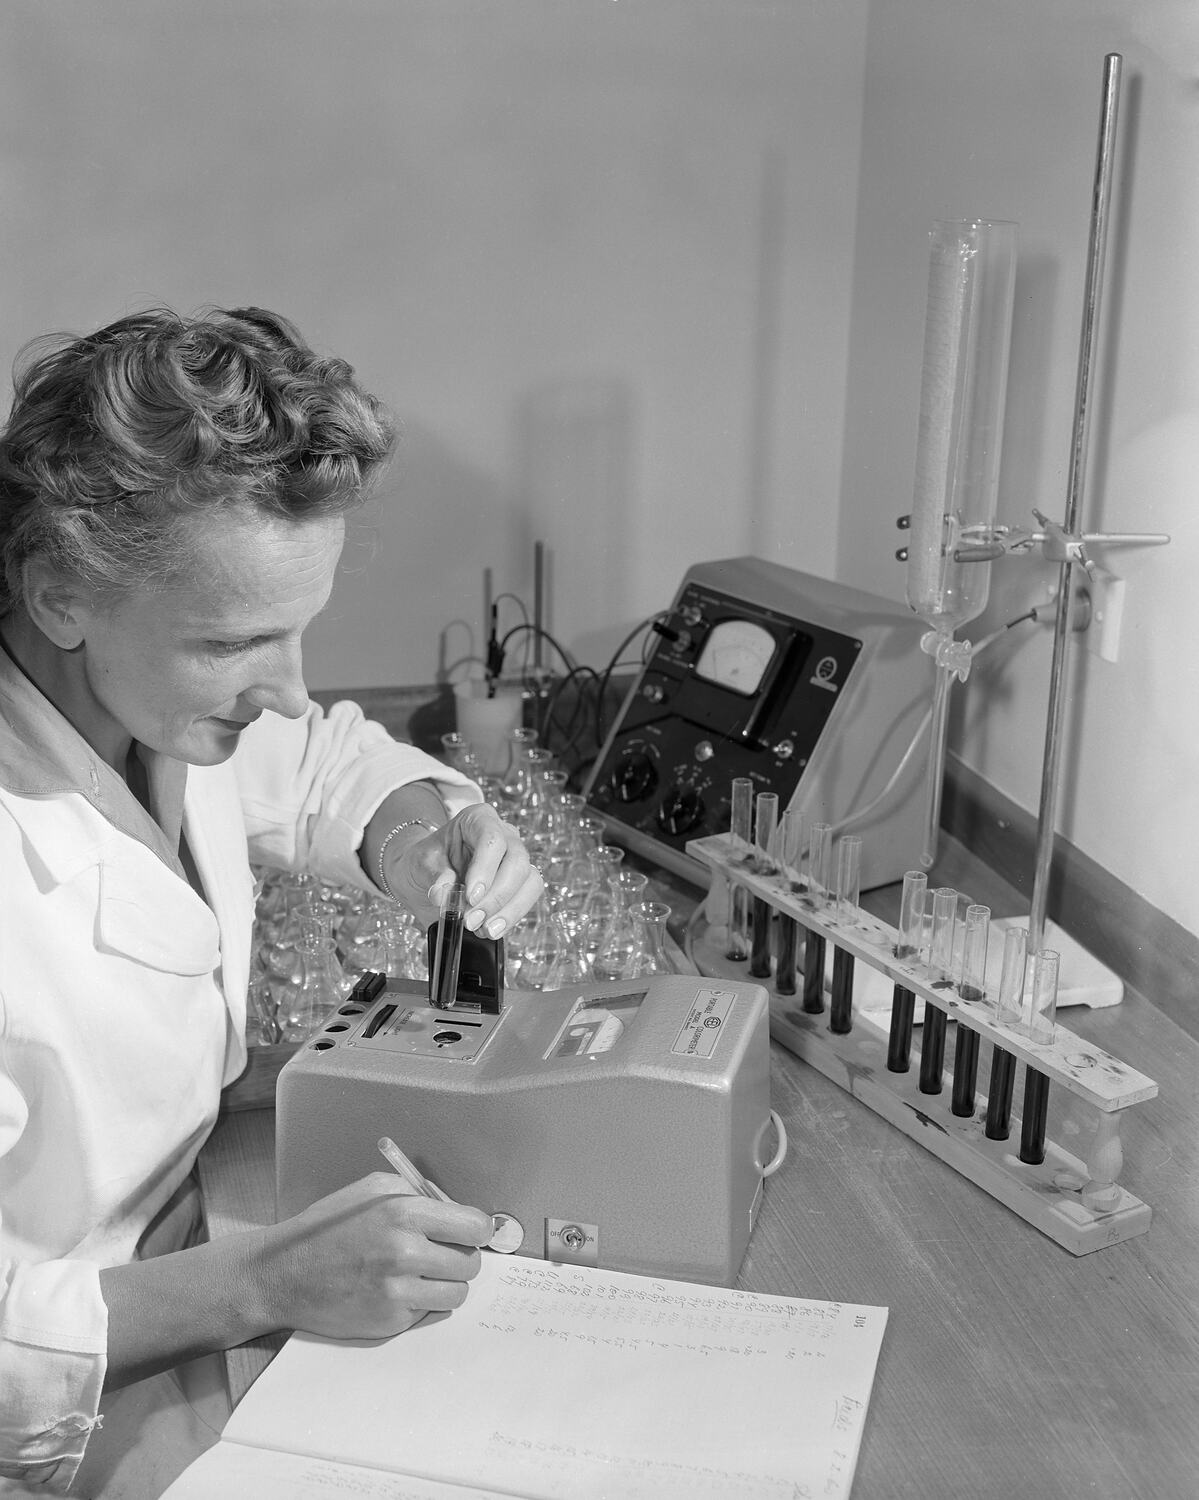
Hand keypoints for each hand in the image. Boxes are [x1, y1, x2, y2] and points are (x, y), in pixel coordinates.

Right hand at [261, 1174, 493, 1340]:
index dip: (477, 1230)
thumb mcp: (372, 1190)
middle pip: (471, 1263)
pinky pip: (429, 1313)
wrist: (283, 1274)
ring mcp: (397, 1291)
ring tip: (421, 1273)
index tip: (470, 1232)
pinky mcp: (390, 1322)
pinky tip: (396, 1290)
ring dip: (446, 1284)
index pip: (475, 1227)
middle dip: (460, 1257)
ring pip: (457, 1293)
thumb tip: (456, 1209)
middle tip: (440, 1253)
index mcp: (404, 1212)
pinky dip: (420, 1303)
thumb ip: (419, 1194)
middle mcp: (404, 1252)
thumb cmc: (327, 1228)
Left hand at [382, 801, 542, 937]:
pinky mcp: (520, 884)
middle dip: (496, 896)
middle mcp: (504, 835)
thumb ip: (432, 875)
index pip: (492, 839)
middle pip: (517, 861)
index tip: (471, 896)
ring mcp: (515, 859)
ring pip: (530, 881)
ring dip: (508, 910)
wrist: (426, 879)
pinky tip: (489, 929)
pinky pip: (527, 899)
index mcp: (478, 819)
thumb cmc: (426, 863)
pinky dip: (510, 918)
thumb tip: (442, 894)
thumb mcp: (419, 864)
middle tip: (471, 919)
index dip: (485, 869)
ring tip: (483, 930)